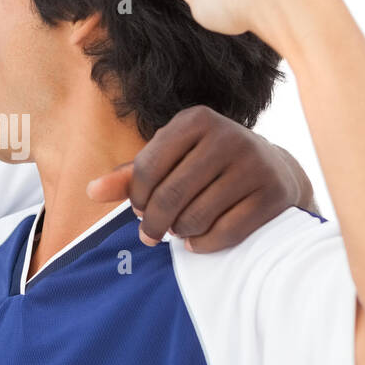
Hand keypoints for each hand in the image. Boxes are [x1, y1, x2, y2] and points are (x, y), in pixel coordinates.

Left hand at [86, 105, 306, 252]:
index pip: (147, 167)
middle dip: (153, 223)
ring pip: (196, 217)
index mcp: (196, 120)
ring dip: (179, 232)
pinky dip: (203, 244)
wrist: (273, 170)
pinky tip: (197, 239)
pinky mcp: (272, 194)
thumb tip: (91, 191)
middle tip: (150, 234)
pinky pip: (225, 232)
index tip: (138, 210)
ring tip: (178, 229)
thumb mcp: (170, 160)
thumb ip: (130, 175)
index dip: (136, 197)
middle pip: (170, 196)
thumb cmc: (206, 166)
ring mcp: (254, 164)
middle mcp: (228, 135)